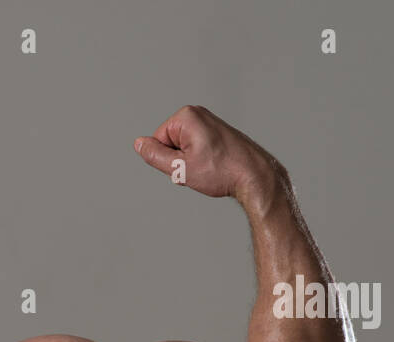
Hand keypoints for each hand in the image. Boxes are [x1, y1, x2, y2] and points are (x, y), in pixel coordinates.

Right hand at [133, 105, 284, 207]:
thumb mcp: (180, 168)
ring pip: (183, 148)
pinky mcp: (216, 132)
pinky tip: (215, 166)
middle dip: (179, 160)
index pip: (157, 140)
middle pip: (169, 143)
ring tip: (209, 168)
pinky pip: (196, 149)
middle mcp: (198, 114)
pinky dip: (201, 161)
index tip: (188, 165)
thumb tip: (139, 144)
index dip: (168, 159)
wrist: (255, 175)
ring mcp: (209, 122)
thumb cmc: (222, 171)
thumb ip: (154, 155)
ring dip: (190, 163)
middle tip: (199, 168)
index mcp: (186, 116)